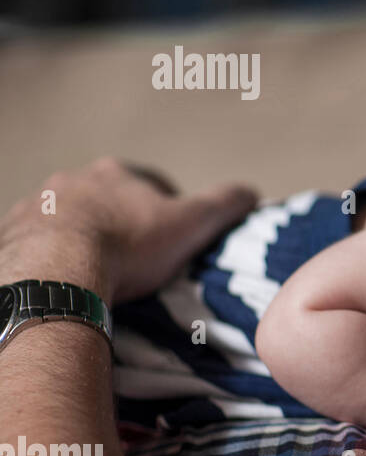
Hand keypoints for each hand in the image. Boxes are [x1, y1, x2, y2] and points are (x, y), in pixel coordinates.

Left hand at [0, 157, 257, 303]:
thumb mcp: (191, 223)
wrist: (57, 270)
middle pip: (104, 199)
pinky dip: (51, 258)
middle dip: (119, 221)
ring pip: (66, 221)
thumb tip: (252, 192)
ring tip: (98, 273)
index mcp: (116, 174)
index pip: (149, 184)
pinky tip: (66, 281)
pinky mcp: (10, 237)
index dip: (166, 208)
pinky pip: (35, 245)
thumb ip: (223, 204)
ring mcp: (36, 207)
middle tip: (134, 257)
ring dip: (81, 239)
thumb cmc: (129, 244)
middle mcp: (71, 181)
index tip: (172, 236)